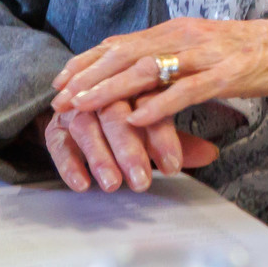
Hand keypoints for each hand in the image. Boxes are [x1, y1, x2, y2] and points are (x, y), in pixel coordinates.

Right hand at [37, 105, 218, 194]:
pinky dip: (68, 163)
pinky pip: (57, 143)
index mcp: (131, 82)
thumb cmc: (128, 117)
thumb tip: (212, 154)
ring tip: (113, 184)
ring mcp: (76, 108)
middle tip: (141, 180)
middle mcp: (103, 91)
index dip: (160, 135)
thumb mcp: (156, 125)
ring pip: (86, 126)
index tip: (173, 166)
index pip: (147, 102)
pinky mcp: (55, 126)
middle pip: (115, 112)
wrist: (81, 103)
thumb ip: (180, 140)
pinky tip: (82, 184)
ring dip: (99, 156)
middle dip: (128, 148)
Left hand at [52, 16, 267, 127]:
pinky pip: (187, 89)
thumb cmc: (259, 53)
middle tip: (59, 98)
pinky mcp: (229, 73)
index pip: (123, 42)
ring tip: (84, 106)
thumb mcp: (209, 51)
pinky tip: (137, 116)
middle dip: (87, 75)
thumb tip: (143, 78)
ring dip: (111, 88)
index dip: (88, 60)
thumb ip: (177, 60)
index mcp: (180, 30)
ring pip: (148, 68)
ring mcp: (207, 53)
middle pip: (126, 52)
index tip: (60, 79)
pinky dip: (159, 103)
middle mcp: (187, 35)